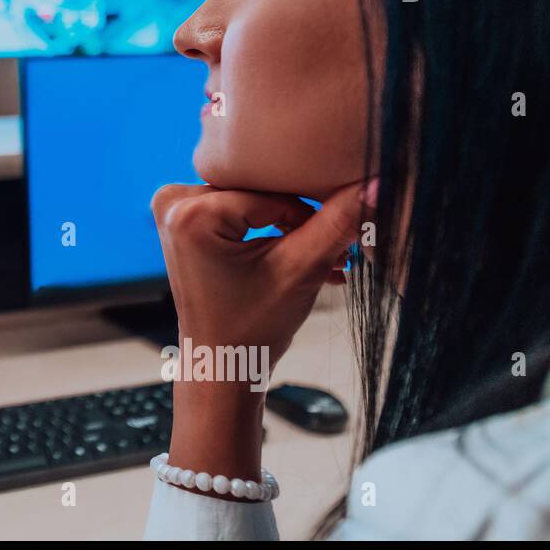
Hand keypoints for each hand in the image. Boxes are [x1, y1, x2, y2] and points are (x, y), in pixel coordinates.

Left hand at [150, 179, 372, 485]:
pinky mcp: (182, 223)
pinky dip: (266, 230)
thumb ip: (339, 223)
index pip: (273, 194)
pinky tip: (298, 255)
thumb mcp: (301, 269)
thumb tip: (377, 183)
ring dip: (289, 228)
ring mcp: (173, 212)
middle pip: (260, 193)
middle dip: (301, 222)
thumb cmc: (251, 328)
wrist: (223, 365)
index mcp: (191, 213)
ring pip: (253, 201)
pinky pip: (236, 211)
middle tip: (336, 251)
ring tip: (324, 259)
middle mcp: (173, 204)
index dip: (311, 217)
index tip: (339, 241)